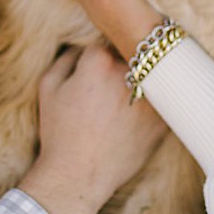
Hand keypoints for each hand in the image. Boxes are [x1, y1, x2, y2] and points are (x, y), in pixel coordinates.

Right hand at [16, 45, 169, 213]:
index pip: (107, 38)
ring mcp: (149, 98)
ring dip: (147, 76)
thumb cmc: (59, 132)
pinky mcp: (162, 121)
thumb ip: (67, 57)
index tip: (99, 60)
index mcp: (99, 63)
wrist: (77, 176)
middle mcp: (128, 76)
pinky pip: (165, 99)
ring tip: (135, 88)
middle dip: (127, 58)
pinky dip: (159, 99)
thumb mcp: (48, 87)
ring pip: (154, 72)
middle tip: (122, 70)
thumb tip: (84, 44)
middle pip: (134, 52)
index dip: (102, 49)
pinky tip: (146, 109)